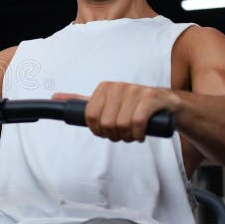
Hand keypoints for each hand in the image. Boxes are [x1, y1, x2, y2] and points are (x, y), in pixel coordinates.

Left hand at [53, 82, 177, 141]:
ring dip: (128, 137)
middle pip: (105, 123)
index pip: (90, 116)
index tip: (106, 132)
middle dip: (114, 135)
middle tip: (123, 134)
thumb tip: (55, 97)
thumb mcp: (107, 103)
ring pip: (121, 125)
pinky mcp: (152, 98)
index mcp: (105, 88)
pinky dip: (138, 134)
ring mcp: (136, 91)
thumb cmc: (134, 108)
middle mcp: (119, 86)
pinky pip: (137, 122)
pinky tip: (141, 134)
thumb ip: (82, 102)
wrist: (169, 107)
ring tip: (133, 134)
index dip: (98, 130)